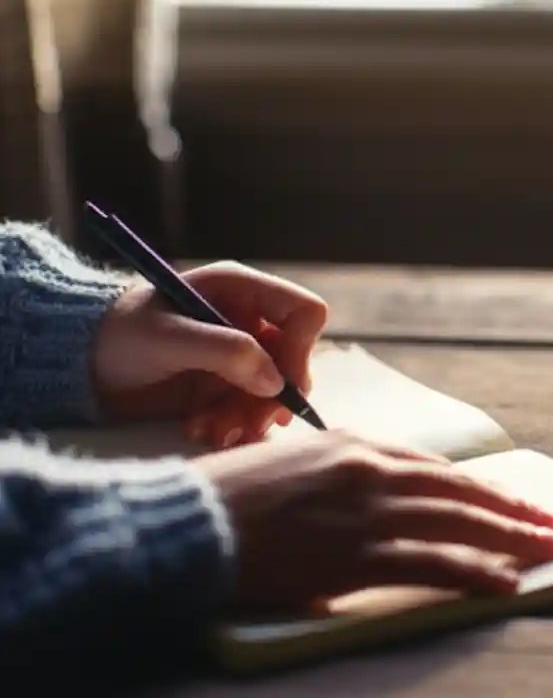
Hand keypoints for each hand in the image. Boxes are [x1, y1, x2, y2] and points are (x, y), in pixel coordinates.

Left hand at [92, 260, 327, 447]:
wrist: (76, 366)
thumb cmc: (117, 336)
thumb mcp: (168, 338)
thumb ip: (226, 352)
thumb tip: (277, 381)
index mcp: (241, 290)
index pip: (303, 313)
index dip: (301, 349)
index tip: (282, 385)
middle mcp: (247, 320)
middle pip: (293, 361)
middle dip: (272, 397)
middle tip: (251, 425)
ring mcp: (238, 355)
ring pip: (273, 392)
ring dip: (249, 417)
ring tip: (212, 434)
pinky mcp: (224, 386)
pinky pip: (249, 410)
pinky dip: (232, 425)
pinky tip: (201, 431)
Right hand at [194, 429, 552, 607]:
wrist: (191, 519)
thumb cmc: (228, 496)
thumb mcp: (293, 466)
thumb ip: (341, 478)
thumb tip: (374, 504)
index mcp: (355, 446)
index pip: (435, 468)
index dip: (478, 487)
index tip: (509, 500)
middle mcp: (371, 471)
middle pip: (460, 490)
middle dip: (511, 509)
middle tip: (549, 523)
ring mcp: (369, 512)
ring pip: (459, 522)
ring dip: (509, 538)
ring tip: (546, 549)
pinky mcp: (358, 555)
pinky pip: (433, 563)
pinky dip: (475, 573)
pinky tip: (505, 583)